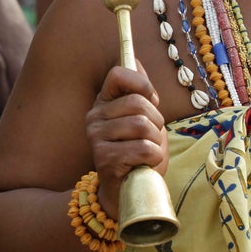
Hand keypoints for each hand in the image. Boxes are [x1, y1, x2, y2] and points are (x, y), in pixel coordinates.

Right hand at [84, 64, 167, 219]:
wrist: (127, 190)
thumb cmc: (137, 153)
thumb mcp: (143, 118)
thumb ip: (140, 93)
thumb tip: (136, 61)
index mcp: (103, 102)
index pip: (120, 74)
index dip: (143, 84)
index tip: (152, 100)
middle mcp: (94, 116)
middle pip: (138, 102)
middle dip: (156, 121)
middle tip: (151, 136)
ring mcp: (96, 137)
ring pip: (143, 126)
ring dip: (155, 142)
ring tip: (147, 152)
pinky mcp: (104, 158)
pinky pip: (143, 149)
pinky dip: (153, 158)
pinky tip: (143, 164)